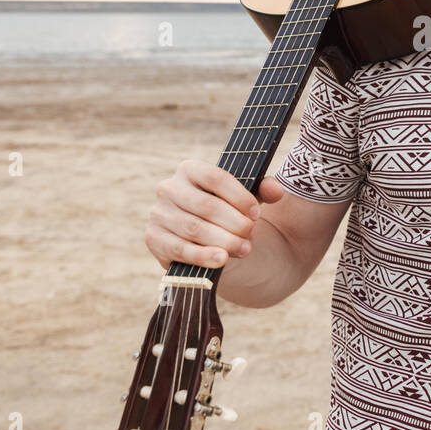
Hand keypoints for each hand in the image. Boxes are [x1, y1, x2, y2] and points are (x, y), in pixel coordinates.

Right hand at [145, 159, 284, 268]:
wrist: (204, 237)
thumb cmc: (226, 210)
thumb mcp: (245, 197)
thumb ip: (263, 190)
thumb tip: (276, 190)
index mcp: (190, 169)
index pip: (215, 178)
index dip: (239, 197)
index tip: (257, 213)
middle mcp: (169, 188)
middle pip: (206, 205)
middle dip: (234, 223)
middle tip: (252, 235)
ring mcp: (158, 213)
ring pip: (194, 228)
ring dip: (223, 241)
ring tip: (245, 249)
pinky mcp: (153, 238)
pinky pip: (179, 249)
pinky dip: (202, 256)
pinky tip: (221, 260)